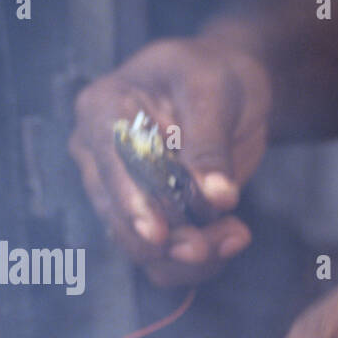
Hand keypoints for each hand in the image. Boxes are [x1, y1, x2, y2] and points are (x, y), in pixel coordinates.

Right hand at [68, 36, 270, 285]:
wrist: (228, 91)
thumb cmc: (214, 75)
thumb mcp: (215, 91)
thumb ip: (210, 145)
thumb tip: (216, 197)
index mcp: (103, 111)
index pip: (109, 164)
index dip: (132, 202)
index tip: (156, 234)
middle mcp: (100, 158)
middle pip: (122, 219)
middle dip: (174, 239)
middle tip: (230, 235)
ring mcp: (121, 194)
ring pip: (144, 250)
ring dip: (193, 256)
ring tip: (238, 234)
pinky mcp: (150, 220)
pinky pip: (164, 261)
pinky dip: (200, 262)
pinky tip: (233, 237)